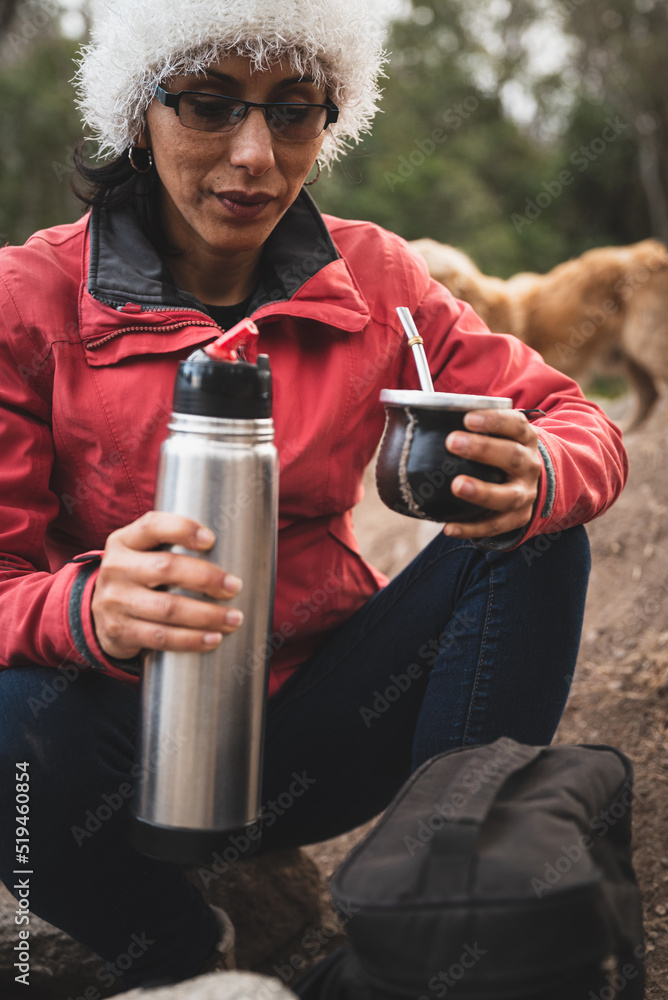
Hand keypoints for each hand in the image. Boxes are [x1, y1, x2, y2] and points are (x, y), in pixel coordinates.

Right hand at [91, 511, 243, 659]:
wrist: (98, 615)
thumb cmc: (138, 576)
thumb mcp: (141, 552)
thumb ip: (170, 544)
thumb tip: (230, 546)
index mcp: (124, 541)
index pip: (152, 526)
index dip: (182, 529)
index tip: (211, 540)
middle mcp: (116, 568)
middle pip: (165, 568)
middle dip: (207, 578)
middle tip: (234, 587)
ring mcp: (115, 601)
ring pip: (167, 608)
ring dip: (207, 615)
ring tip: (234, 618)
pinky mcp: (119, 631)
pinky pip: (160, 637)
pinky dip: (191, 640)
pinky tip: (213, 638)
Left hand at [443, 409, 541, 538]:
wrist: (532, 483)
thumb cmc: (501, 452)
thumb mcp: (499, 435)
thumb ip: (470, 427)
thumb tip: (418, 412)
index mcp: (525, 440)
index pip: (516, 425)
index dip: (494, 420)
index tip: (467, 418)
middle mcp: (529, 466)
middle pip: (512, 457)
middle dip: (484, 449)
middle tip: (453, 442)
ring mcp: (525, 494)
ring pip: (508, 496)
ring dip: (482, 491)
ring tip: (457, 485)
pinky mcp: (518, 519)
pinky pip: (495, 526)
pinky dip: (472, 529)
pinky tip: (449, 528)